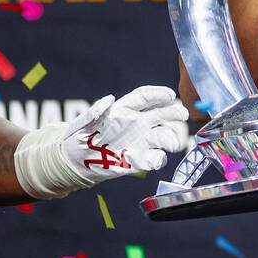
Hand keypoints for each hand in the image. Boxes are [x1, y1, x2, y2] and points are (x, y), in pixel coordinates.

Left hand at [14, 86, 188, 198]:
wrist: (75, 163)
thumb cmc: (78, 138)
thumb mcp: (82, 124)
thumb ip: (96, 111)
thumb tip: (109, 99)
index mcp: (124, 110)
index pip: (144, 98)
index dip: (158, 94)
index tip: (170, 95)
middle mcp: (137, 123)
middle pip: (161, 114)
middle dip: (173, 113)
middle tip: (182, 115)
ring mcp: (140, 141)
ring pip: (163, 136)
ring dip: (171, 138)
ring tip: (172, 143)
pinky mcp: (139, 159)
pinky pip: (154, 157)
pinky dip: (158, 158)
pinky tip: (155, 159)